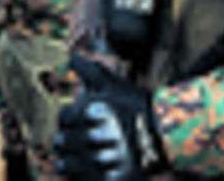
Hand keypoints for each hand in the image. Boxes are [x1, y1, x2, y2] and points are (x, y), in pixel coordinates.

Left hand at [55, 54, 163, 179]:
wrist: (162, 134)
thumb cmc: (135, 105)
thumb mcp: (112, 83)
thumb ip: (88, 69)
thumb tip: (71, 55)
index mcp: (86, 113)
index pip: (63, 117)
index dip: (67, 118)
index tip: (73, 120)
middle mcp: (88, 137)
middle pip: (61, 141)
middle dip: (65, 138)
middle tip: (70, 139)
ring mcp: (96, 160)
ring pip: (66, 164)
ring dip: (67, 159)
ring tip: (75, 155)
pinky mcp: (104, 178)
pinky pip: (79, 179)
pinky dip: (78, 175)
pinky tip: (85, 168)